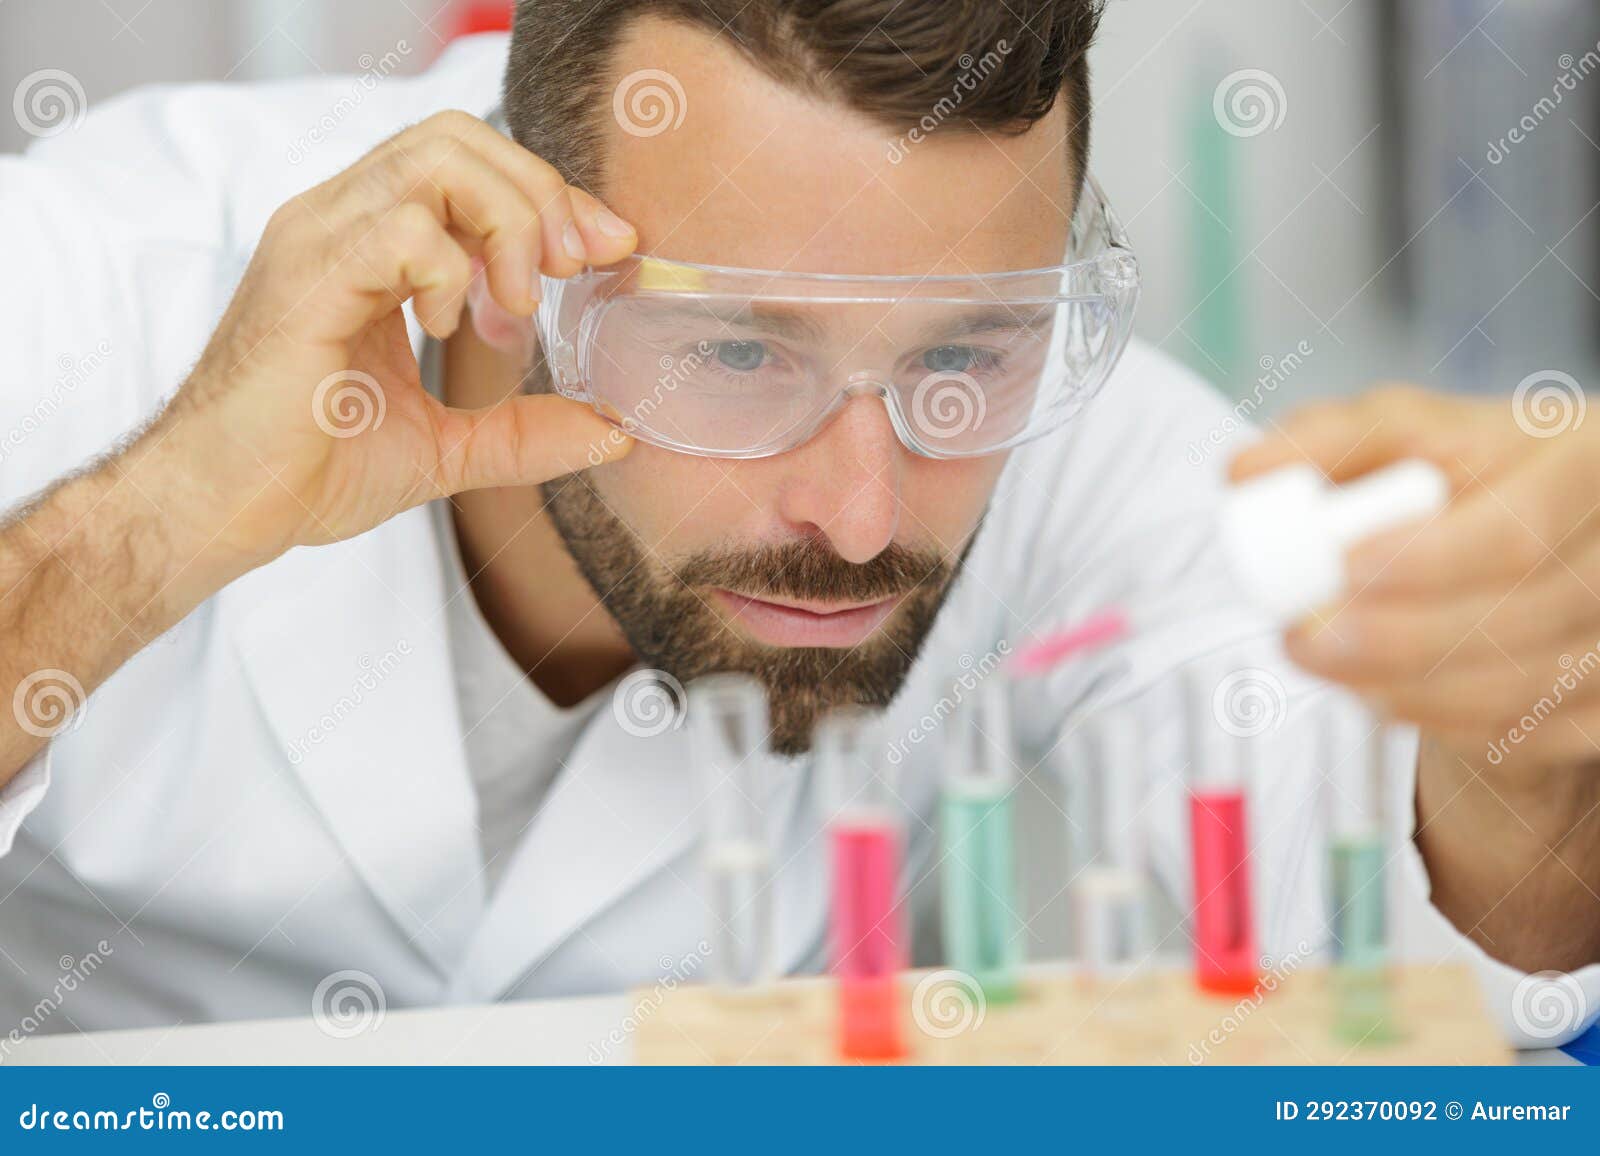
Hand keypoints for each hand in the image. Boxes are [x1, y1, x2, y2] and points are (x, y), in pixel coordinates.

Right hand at [156, 109, 635, 567]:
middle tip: (573, 269)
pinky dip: (448, 268)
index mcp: (372, 245)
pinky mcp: (306, 278)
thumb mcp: (448, 448)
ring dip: (506, 222)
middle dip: (540, 193)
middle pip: (459, 139)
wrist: (224, 508)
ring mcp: (319, 241)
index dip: (551, 195)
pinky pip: (398, 226)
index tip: (608, 249)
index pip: (472, 169)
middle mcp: (341, 223)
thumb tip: (614, 437)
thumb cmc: (309, 470)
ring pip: (434, 159)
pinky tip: (450, 327)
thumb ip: (527, 434)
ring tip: (513, 303)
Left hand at [1231, 383, 1599, 776]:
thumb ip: (1331, 441)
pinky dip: (1434, 718)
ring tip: (1322, 657)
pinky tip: (1376, 691)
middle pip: (1522, 613)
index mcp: (1591, 458)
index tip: (1341, 567)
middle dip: (1396, 636)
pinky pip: (1518, 735)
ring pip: (1519, 688)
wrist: (1532, 557)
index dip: (1432, 557)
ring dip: (1402, 685)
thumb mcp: (1410, 439)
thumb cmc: (1468, 481)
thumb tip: (1244, 471)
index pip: (1524, 522)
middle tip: (1302, 637)